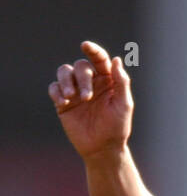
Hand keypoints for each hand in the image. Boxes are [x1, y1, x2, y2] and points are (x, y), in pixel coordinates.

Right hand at [48, 40, 132, 158]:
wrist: (102, 149)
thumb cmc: (116, 128)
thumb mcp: (123, 105)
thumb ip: (122, 82)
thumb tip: (117, 59)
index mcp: (106, 79)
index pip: (99, 59)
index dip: (93, 50)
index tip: (86, 46)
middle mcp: (90, 82)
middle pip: (80, 66)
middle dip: (82, 79)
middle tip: (86, 98)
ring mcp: (75, 91)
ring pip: (64, 72)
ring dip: (66, 81)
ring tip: (71, 97)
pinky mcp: (63, 102)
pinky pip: (54, 88)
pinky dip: (56, 92)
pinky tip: (63, 102)